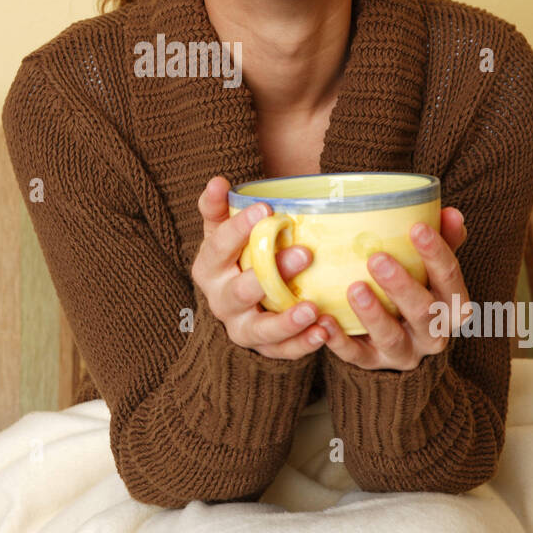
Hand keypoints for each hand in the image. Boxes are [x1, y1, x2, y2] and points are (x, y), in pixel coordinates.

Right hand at [192, 176, 328, 359]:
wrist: (237, 306)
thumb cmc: (235, 258)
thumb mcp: (222, 233)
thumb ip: (217, 208)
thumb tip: (217, 181)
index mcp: (208, 268)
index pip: (218, 247)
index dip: (239, 228)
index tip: (266, 208)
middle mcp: (221, 301)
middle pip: (241, 290)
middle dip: (271, 274)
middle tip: (304, 253)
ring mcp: (241, 328)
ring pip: (260, 329)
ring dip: (287, 320)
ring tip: (313, 308)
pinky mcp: (263, 349)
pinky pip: (282, 351)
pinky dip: (303, 344)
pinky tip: (323, 332)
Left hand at [320, 208, 471, 371]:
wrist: (401, 343)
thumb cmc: (417, 289)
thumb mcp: (431, 269)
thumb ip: (443, 242)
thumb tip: (452, 213)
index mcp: (451, 306)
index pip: (451, 280)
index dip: (437, 254)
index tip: (417, 227)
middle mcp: (433, 334)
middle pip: (423, 312)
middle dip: (402, 286)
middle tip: (377, 258)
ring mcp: (403, 352)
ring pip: (391, 338)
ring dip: (373, 314)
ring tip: (354, 288)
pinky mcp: (372, 363)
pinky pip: (356, 356)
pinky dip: (339, 341)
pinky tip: (324, 322)